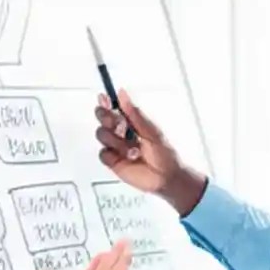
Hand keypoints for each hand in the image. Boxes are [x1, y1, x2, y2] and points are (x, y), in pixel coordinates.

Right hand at [94, 89, 205, 214]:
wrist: (167, 176)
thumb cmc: (164, 153)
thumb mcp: (151, 130)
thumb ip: (134, 114)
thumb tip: (122, 93)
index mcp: (131, 122)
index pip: (113, 109)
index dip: (106, 102)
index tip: (104, 98)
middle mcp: (121, 133)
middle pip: (102, 119)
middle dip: (108, 118)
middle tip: (121, 125)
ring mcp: (116, 147)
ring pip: (102, 135)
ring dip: (117, 140)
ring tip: (135, 148)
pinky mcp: (113, 161)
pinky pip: (103, 154)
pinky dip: (114, 153)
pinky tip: (130, 157)